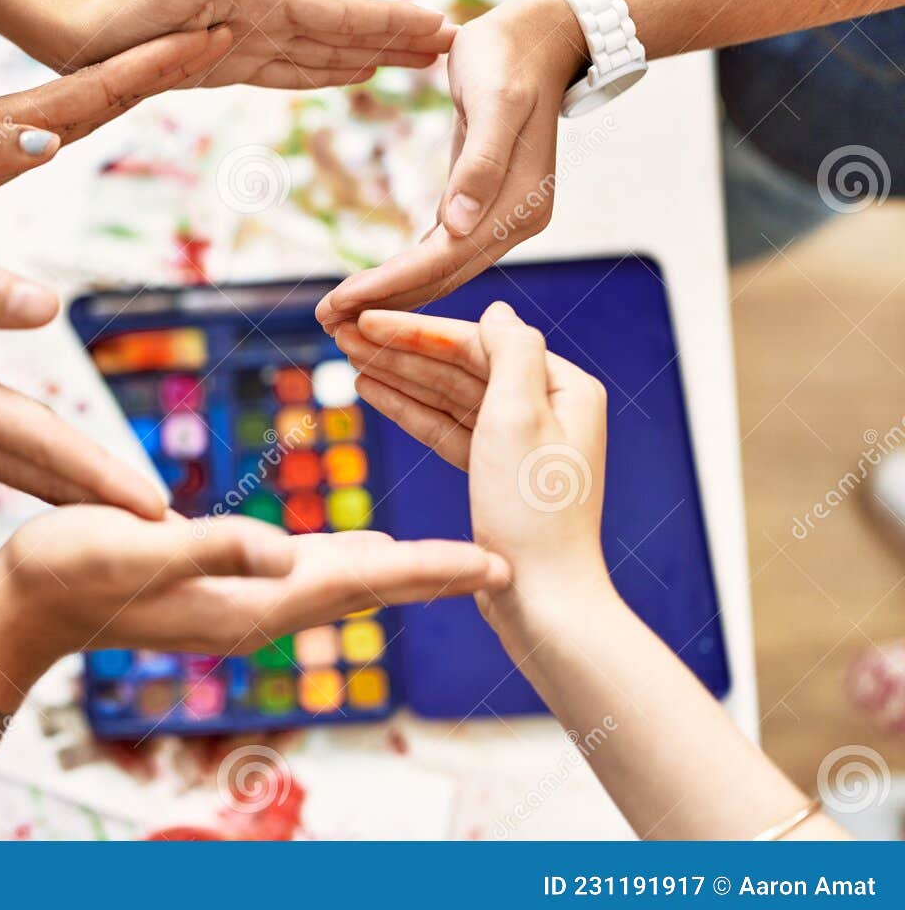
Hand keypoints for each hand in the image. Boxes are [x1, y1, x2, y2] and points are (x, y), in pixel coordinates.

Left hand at [0, 28, 230, 232]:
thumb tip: (47, 139)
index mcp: (9, 130)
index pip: (93, 93)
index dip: (149, 67)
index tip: (201, 38)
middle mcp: (20, 118)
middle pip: (107, 81)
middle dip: (166, 54)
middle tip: (227, 24)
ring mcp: (16, 122)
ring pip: (96, 89)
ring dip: (149, 66)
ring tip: (204, 41)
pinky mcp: (10, 132)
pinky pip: (77, 107)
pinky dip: (115, 88)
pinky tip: (137, 84)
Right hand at [0, 231, 165, 517]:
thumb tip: (47, 304)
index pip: (40, 439)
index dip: (98, 474)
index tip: (151, 507)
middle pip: (48, 475)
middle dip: (112, 510)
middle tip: (181, 541)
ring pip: (37, 480)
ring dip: (93, 507)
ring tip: (155, 533)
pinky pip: (24, 469)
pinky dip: (65, 488)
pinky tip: (98, 501)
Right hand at [0, 505, 510, 661]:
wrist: (26, 601)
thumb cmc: (74, 567)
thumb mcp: (138, 548)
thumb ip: (212, 548)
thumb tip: (286, 550)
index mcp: (250, 601)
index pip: (361, 584)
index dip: (429, 572)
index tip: (495, 568)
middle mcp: (257, 610)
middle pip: (365, 590)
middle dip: (432, 577)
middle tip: (502, 565)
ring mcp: (240, 603)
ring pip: (340, 585)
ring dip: (398, 572)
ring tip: (452, 561)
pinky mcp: (222, 588)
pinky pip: (306, 574)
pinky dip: (348, 560)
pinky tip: (359, 549)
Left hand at [36, 0, 454, 87]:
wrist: (69, 29)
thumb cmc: (119, 9)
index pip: (340, 12)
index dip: (390, 21)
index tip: (440, 28)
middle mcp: (259, 17)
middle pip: (342, 30)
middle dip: (395, 38)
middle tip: (449, 48)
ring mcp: (242, 41)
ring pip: (321, 52)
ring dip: (368, 55)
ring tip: (413, 62)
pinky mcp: (220, 64)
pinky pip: (286, 71)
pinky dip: (322, 72)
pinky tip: (347, 74)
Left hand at [314, 0, 585, 325]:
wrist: (539, 38)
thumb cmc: (510, 58)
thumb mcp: (495, 100)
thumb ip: (481, 162)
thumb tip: (460, 223)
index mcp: (522, 204)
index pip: (446, 258)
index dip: (391, 285)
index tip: (341, 303)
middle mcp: (516, 221)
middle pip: (442, 276)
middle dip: (384, 303)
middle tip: (323, 323)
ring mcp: (502, 217)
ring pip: (440, 271)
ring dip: (391, 296)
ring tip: (337, 314)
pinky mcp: (484, 207)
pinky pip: (441, 252)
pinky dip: (407, 273)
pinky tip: (373, 289)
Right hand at [332, 302, 610, 605]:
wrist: (541, 599)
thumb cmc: (533, 510)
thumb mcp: (519, 414)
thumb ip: (509, 351)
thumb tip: (496, 310)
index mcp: (565, 387)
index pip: (479, 343)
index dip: (417, 329)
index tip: (366, 317)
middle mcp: (548, 410)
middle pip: (461, 366)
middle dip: (401, 348)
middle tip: (344, 331)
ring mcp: (520, 445)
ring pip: (449, 396)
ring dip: (399, 374)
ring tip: (347, 355)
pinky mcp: (496, 476)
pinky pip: (448, 430)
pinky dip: (411, 410)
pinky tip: (372, 391)